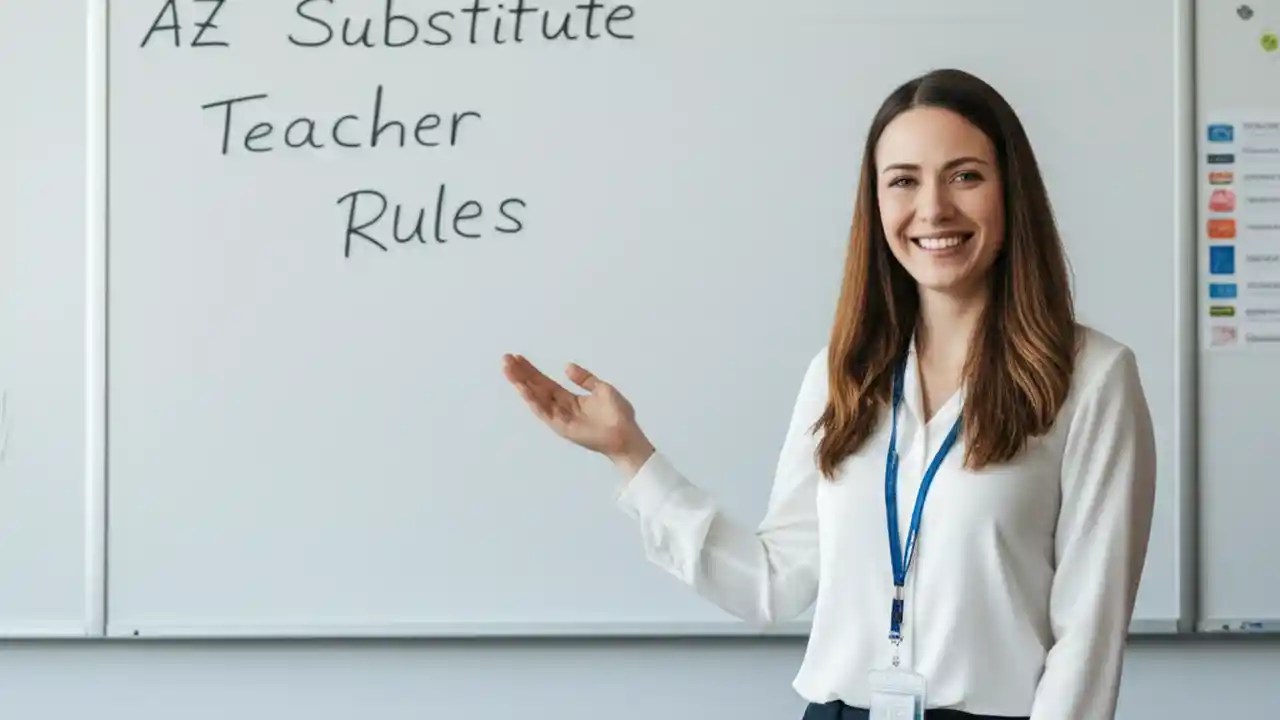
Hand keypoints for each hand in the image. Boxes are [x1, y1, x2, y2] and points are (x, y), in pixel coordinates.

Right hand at [502, 353, 653, 472]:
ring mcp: (559, 417)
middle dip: (520, 374)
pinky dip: (532, 400)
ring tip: (508, 370)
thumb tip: (566, 366)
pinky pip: (543, 412)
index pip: (544, 382)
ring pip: (535, 398)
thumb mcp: (602, 389)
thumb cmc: (618, 414)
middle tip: (505, 359)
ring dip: (521, 384)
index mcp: (569, 398)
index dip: (531, 370)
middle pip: (536, 388)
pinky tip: (522, 388)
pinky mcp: (561, 427)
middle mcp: (560, 407)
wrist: (626, 434)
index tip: (517, 357)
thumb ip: (585, 379)